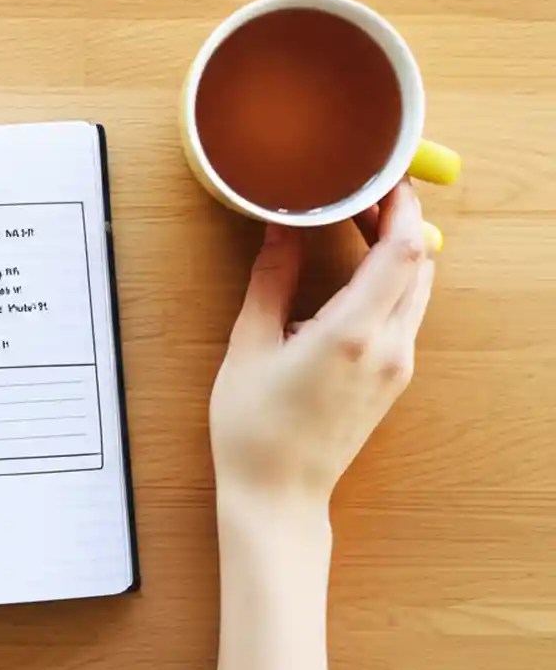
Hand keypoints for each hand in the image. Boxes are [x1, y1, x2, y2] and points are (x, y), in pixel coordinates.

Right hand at [210, 181, 435, 509]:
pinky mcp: (393, 379)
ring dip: (397, 251)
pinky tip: (355, 272)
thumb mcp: (250, 345)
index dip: (400, 205)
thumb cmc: (253, 428)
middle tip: (360, 193)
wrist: (277, 494)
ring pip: (418, 289)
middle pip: (420, 263)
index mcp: (352, 334)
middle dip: (398, 220)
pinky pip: (406, 314)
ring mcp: (397, 366)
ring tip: (355, 225)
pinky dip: (391, 281)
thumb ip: (271, 280)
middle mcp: (388, 347)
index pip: (403, 250)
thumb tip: (281, 227)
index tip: (380, 175)